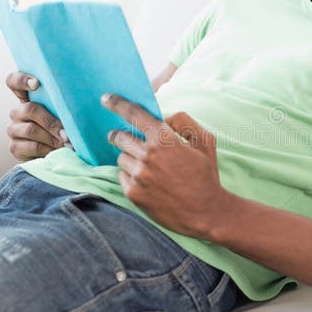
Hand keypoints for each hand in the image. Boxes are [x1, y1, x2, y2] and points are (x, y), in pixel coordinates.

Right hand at [5, 71, 68, 160]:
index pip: (14, 81)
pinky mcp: (16, 147)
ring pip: (31, 129)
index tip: (37, 84)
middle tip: (67, 133)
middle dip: (52, 121)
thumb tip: (81, 105)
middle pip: (30, 109)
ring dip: (53, 138)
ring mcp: (14, 129)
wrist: (56, 156)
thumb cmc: (64, 128)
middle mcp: (18, 112)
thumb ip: (65, 105)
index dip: (22, 80)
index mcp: (27, 98)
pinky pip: (32, 146)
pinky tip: (59, 152)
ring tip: (69, 144)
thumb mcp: (64, 114)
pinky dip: (49, 150)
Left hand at [102, 93, 226, 237]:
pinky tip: (147, 181)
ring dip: (129, 157)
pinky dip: (130, 175)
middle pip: (120, 137)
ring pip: (120, 157)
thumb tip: (163, 118)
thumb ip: (184, 122)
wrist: (206, 213)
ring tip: (147, 167)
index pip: (134, 114)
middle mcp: (148, 156)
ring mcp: (139, 175)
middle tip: (126, 139)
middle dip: (121, 136)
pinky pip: (121, 176)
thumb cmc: (206, 175)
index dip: (117, 104)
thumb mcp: (205, 141)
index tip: (105, 99)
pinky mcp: (133, 193)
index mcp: (164, 139)